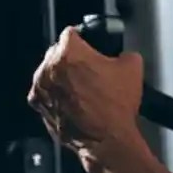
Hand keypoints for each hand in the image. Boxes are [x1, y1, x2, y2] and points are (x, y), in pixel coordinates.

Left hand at [27, 27, 151, 172]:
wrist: (106, 140)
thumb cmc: (115, 107)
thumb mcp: (133, 68)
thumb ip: (124, 53)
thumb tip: (123, 55)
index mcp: (69, 51)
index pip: (72, 32)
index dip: (85, 39)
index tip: (90, 46)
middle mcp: (48, 67)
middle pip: (58, 52)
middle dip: (72, 58)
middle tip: (90, 69)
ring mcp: (40, 88)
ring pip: (50, 72)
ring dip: (63, 76)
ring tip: (83, 88)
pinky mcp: (38, 106)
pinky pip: (46, 92)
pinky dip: (57, 94)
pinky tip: (75, 101)